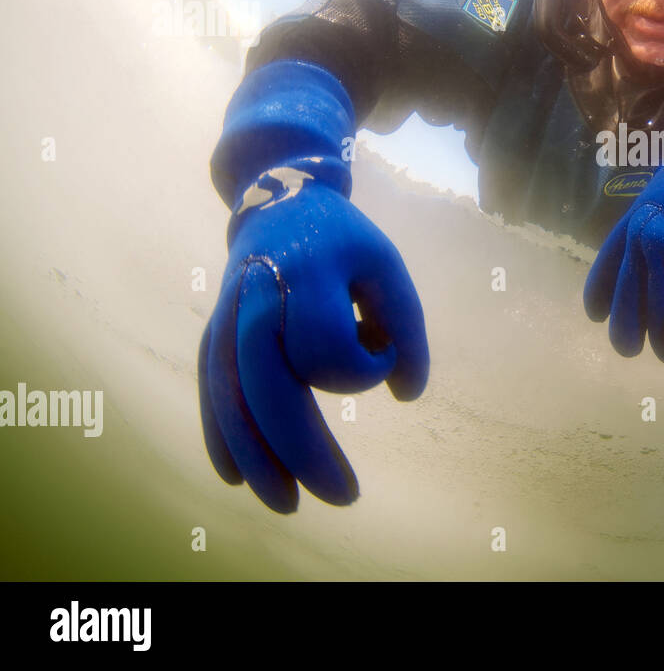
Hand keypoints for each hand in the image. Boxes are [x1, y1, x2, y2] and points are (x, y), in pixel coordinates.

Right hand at [198, 175, 428, 512]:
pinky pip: (210, 388)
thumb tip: (408, 395)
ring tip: (286, 505)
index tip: (384, 348)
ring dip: (258, 457)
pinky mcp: (213, 330)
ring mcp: (228, 315)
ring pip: (232, 396)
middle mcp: (258, 296)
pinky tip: (235, 476)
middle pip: (270, 386)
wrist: (279, 202)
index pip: (327, 345)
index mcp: (308, 272)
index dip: (366, 364)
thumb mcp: (388, 266)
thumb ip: (407, 328)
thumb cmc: (344, 241)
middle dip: (304, 450)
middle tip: (345, 497)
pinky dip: (221, 434)